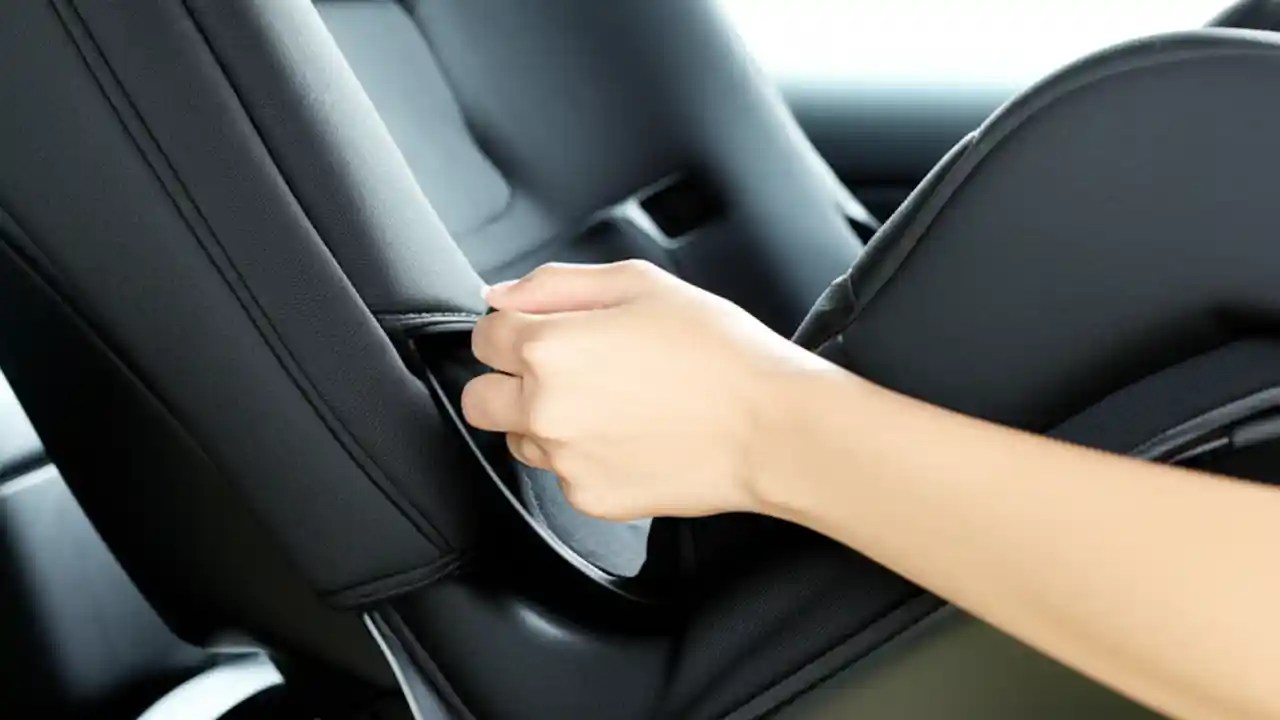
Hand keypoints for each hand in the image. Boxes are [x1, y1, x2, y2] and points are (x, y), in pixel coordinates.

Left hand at [460, 260, 829, 520]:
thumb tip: (497, 297)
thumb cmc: (717, 349)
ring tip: (611, 405)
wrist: (769, 427)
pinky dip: (584, 458)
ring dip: (544, 422)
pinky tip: (631, 437)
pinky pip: (561, 474)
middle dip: (509, 381)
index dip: (516, 329)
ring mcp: (564, 460)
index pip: (484, 337)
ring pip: (518, 439)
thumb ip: (555, 284)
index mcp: (548, 346)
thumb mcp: (639, 283)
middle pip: (479, 397)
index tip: (550, 332)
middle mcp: (543, 407)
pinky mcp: (589, 498)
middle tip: (566, 372)